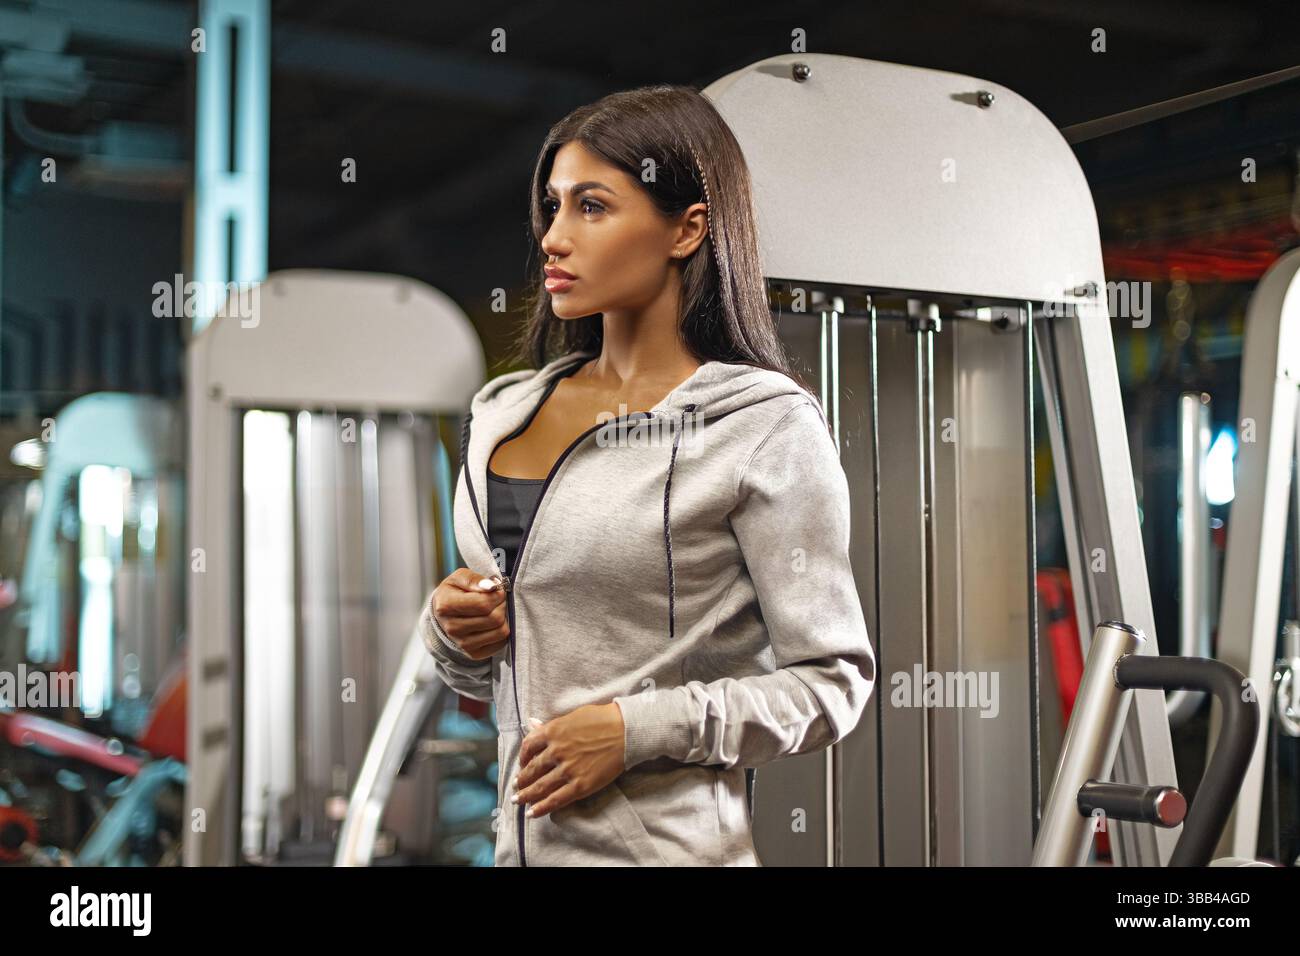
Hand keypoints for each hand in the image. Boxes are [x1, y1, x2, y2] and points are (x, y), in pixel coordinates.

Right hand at [431, 568, 509, 659]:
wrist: (445, 614)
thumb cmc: (455, 592)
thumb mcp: (459, 578)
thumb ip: (474, 579)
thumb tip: (490, 586)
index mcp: (445, 606)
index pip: (483, 604)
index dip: (497, 594)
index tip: (497, 589)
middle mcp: (452, 628)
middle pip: (494, 618)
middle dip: (502, 604)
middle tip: (498, 599)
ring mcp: (462, 644)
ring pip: (501, 631)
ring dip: (504, 617)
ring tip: (496, 609)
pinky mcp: (474, 653)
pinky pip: (501, 642)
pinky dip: (501, 630)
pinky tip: (493, 623)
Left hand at [512, 703, 625, 817]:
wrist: (626, 731)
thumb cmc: (601, 719)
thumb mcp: (572, 717)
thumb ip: (550, 725)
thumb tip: (532, 723)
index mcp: (553, 731)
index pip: (528, 746)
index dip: (522, 757)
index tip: (521, 764)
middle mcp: (556, 751)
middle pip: (531, 769)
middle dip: (521, 780)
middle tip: (515, 787)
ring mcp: (567, 769)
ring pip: (540, 786)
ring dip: (526, 795)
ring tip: (518, 801)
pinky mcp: (580, 785)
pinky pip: (556, 799)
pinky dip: (542, 807)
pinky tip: (532, 813)